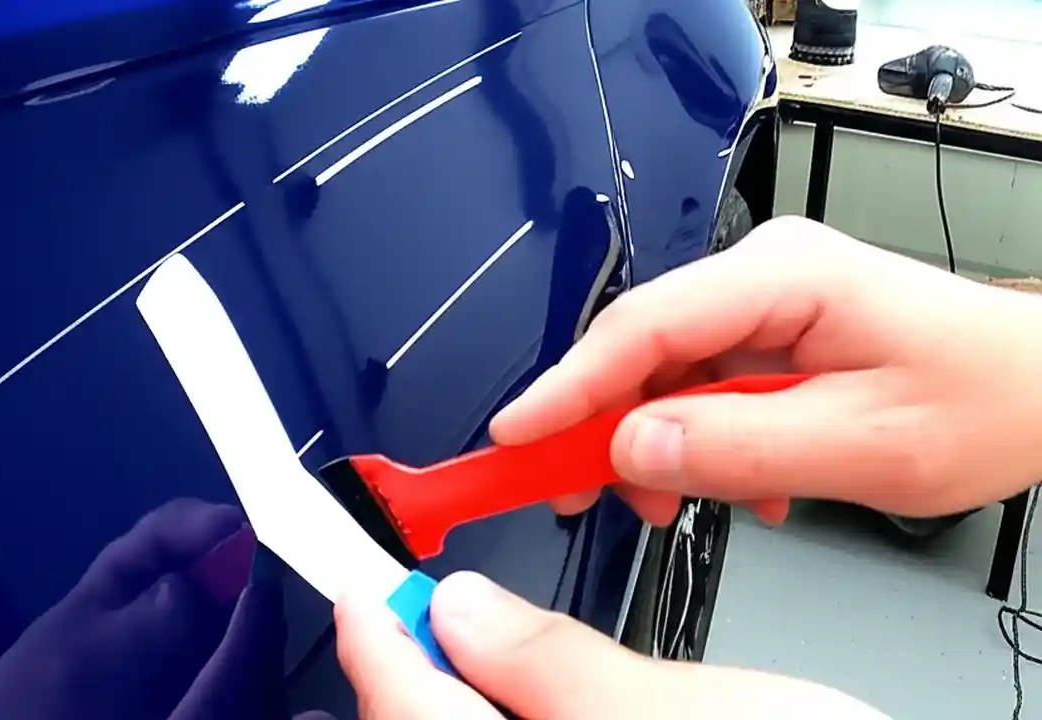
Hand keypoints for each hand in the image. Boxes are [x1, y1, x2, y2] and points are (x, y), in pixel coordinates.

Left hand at [336, 571, 886, 718]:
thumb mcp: (696, 712)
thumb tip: (468, 611)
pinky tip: (515, 700)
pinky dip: (499, 719)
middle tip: (415, 606)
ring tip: (464, 641)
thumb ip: (562, 663)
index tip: (359, 579)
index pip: (407, 706)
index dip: (376, 633)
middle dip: (410, 669)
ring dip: (449, 696)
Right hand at [491, 216, 1041, 523]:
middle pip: (640, 351)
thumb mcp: (866, 443)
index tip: (516, 435)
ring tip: (676, 504)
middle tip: (571, 490)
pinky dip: (698, 447)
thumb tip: (635, 446)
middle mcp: (764, 278)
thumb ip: (740, 447)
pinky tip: (737, 485)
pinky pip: (700, 392)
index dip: (569, 385)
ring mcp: (763, 307)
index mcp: (784, 275)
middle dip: (602, 428)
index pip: (643, 325)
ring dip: (656, 448)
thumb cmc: (989, 397)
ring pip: (663, 378)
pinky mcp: (767, 340)